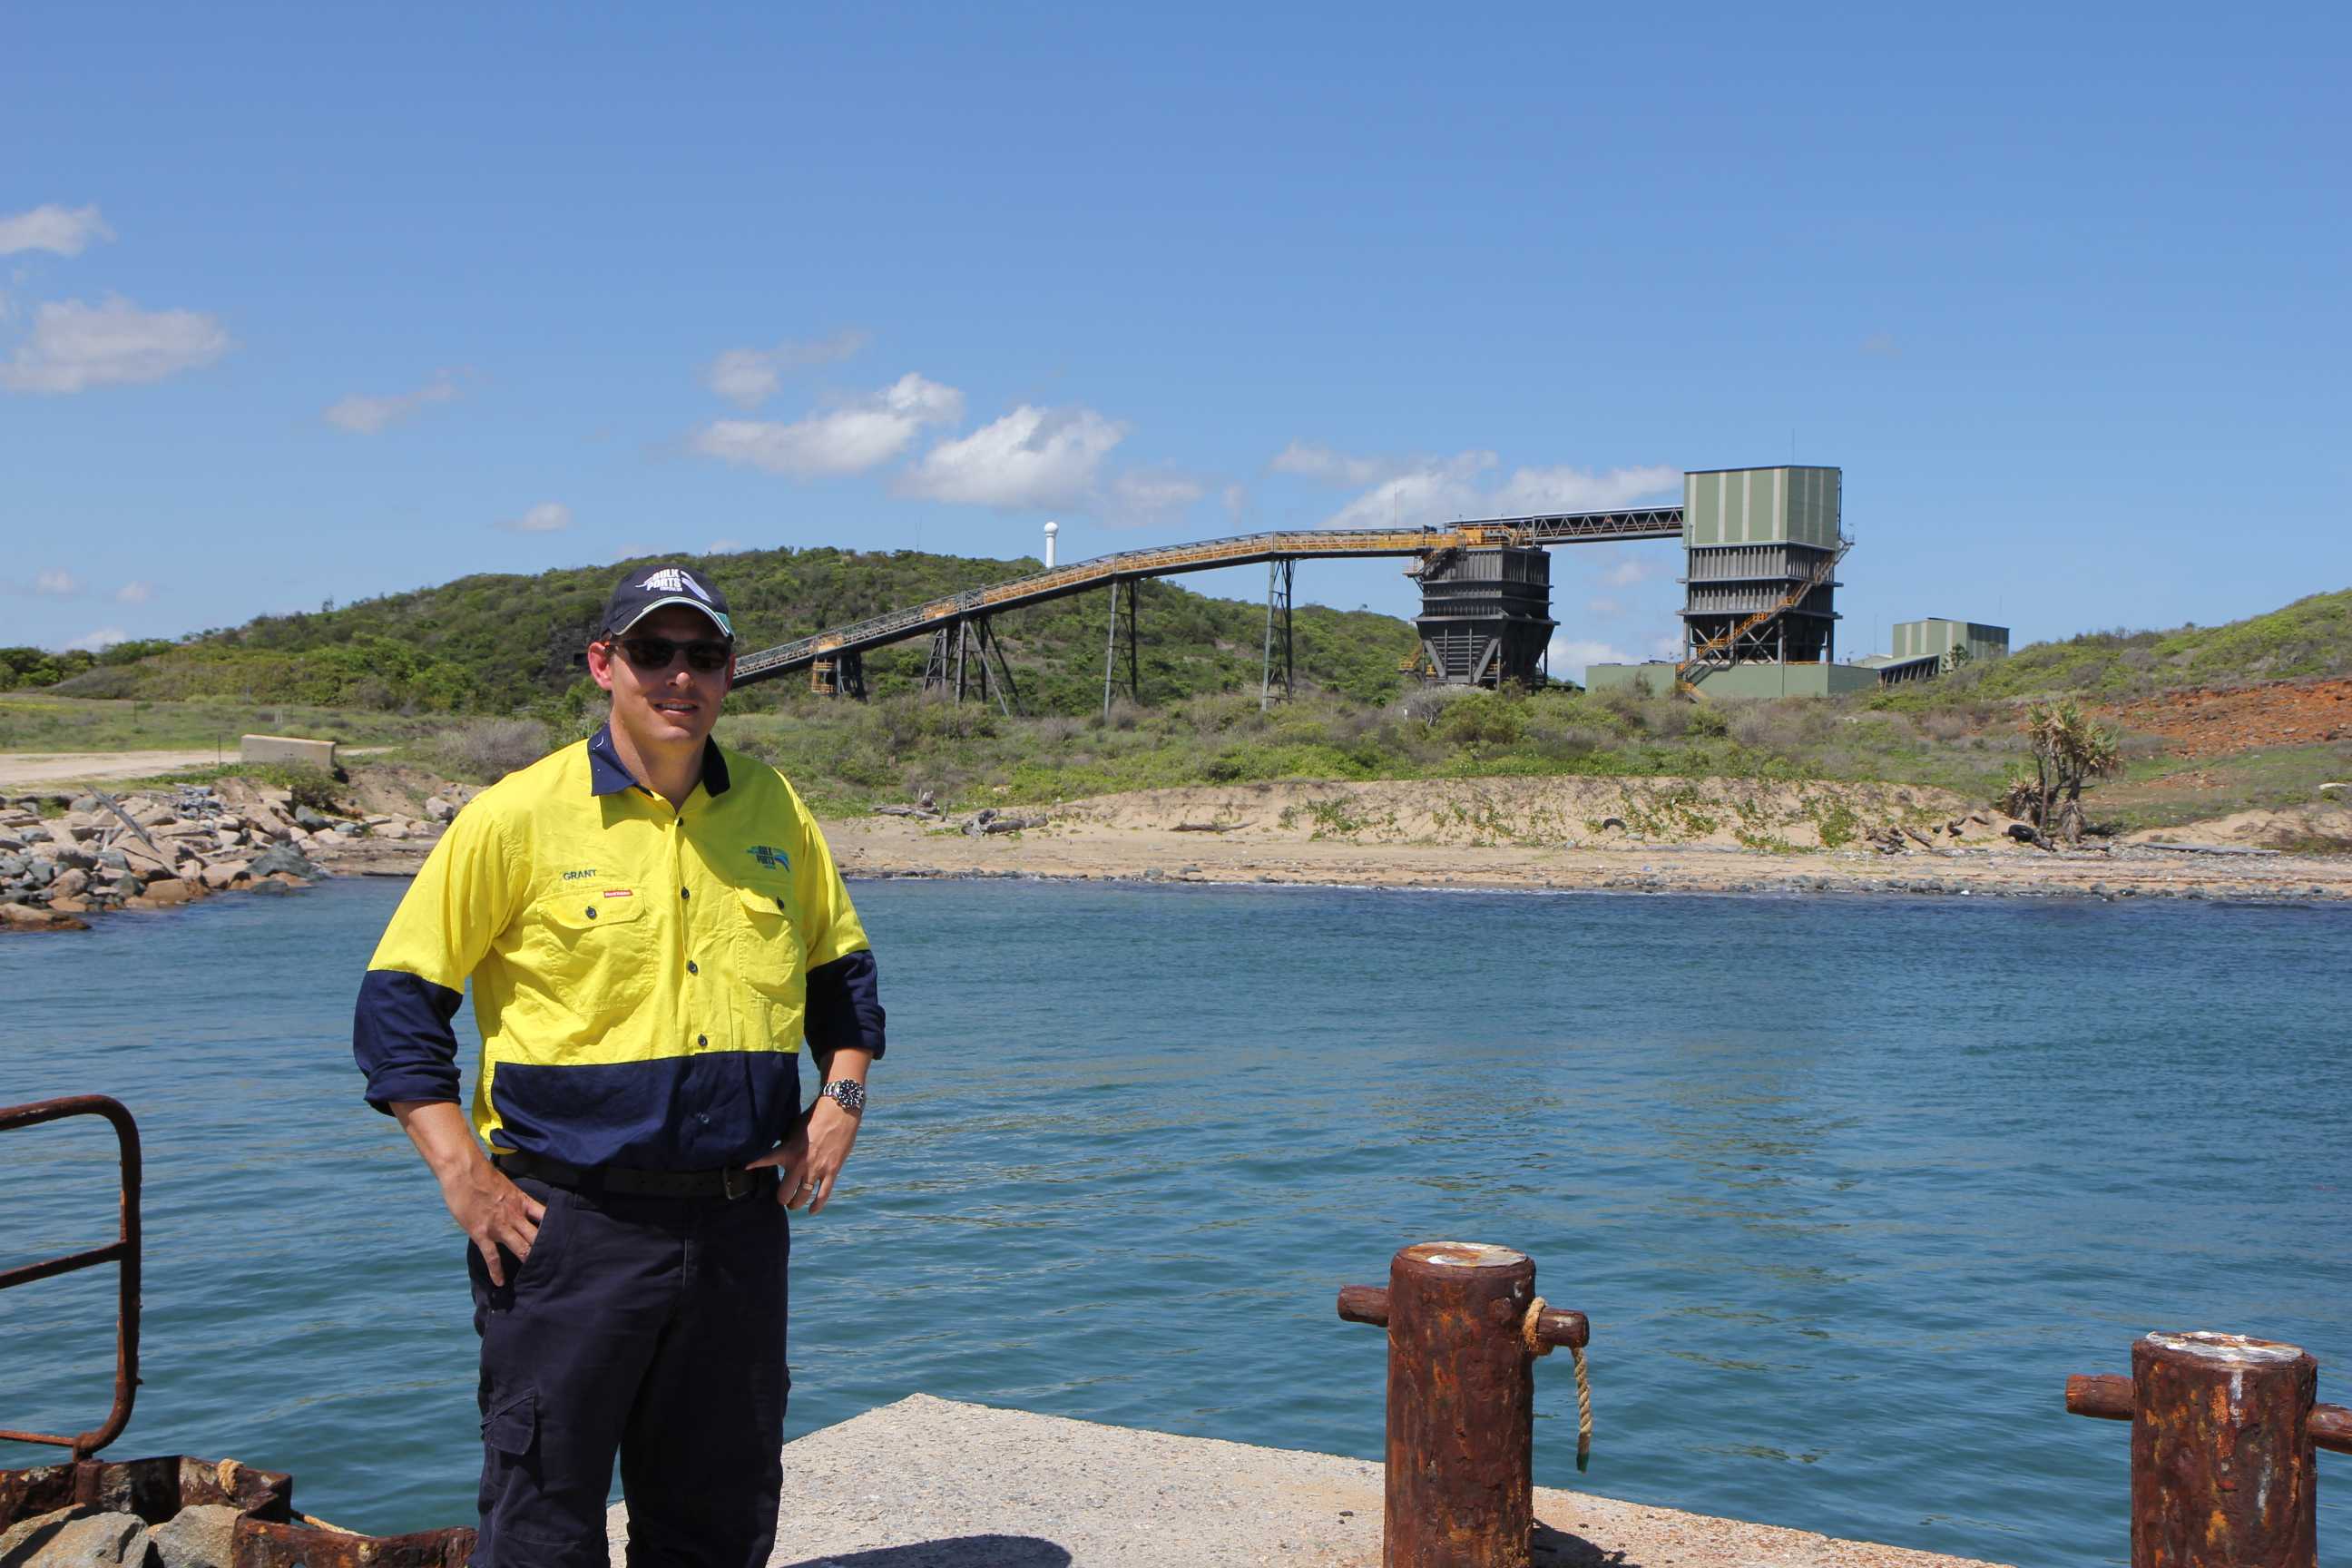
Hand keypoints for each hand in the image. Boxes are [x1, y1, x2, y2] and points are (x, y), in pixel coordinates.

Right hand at [439, 1158, 545, 1286]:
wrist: (464, 1172)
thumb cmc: (482, 1175)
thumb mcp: (507, 1185)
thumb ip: (514, 1199)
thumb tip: (517, 1206)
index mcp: (523, 1202)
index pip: (546, 1217)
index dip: (555, 1230)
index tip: (563, 1241)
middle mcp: (515, 1216)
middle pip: (537, 1237)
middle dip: (546, 1251)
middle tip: (554, 1264)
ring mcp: (499, 1227)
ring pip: (521, 1248)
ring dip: (528, 1261)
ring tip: (536, 1275)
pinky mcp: (482, 1234)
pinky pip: (492, 1257)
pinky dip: (496, 1271)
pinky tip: (500, 1282)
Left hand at [748, 1098, 859, 1213]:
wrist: (839, 1111)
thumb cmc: (814, 1117)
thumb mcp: (793, 1128)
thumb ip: (785, 1143)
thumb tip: (776, 1150)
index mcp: (788, 1151)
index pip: (766, 1160)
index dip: (754, 1165)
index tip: (745, 1168)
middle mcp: (800, 1164)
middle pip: (785, 1193)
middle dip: (782, 1198)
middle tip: (783, 1198)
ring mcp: (816, 1169)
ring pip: (802, 1197)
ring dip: (796, 1203)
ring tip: (794, 1204)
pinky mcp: (832, 1171)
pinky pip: (823, 1195)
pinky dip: (817, 1206)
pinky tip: (812, 1211)